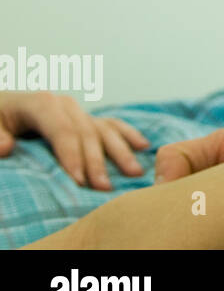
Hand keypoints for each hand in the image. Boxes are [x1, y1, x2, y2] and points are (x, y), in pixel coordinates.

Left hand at [0, 91, 148, 189]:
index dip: (72, 156)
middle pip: (87, 133)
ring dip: (120, 152)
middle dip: (96, 162)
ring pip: (104, 130)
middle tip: (104, 188)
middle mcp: (65, 104)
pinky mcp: (84, 118)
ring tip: (134, 173)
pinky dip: (128, 134)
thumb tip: (6, 147)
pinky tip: (143, 146)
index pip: (63, 131)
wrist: (1, 109)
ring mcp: (77, 111)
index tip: (78, 181)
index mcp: (42, 102)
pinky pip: (111, 124)